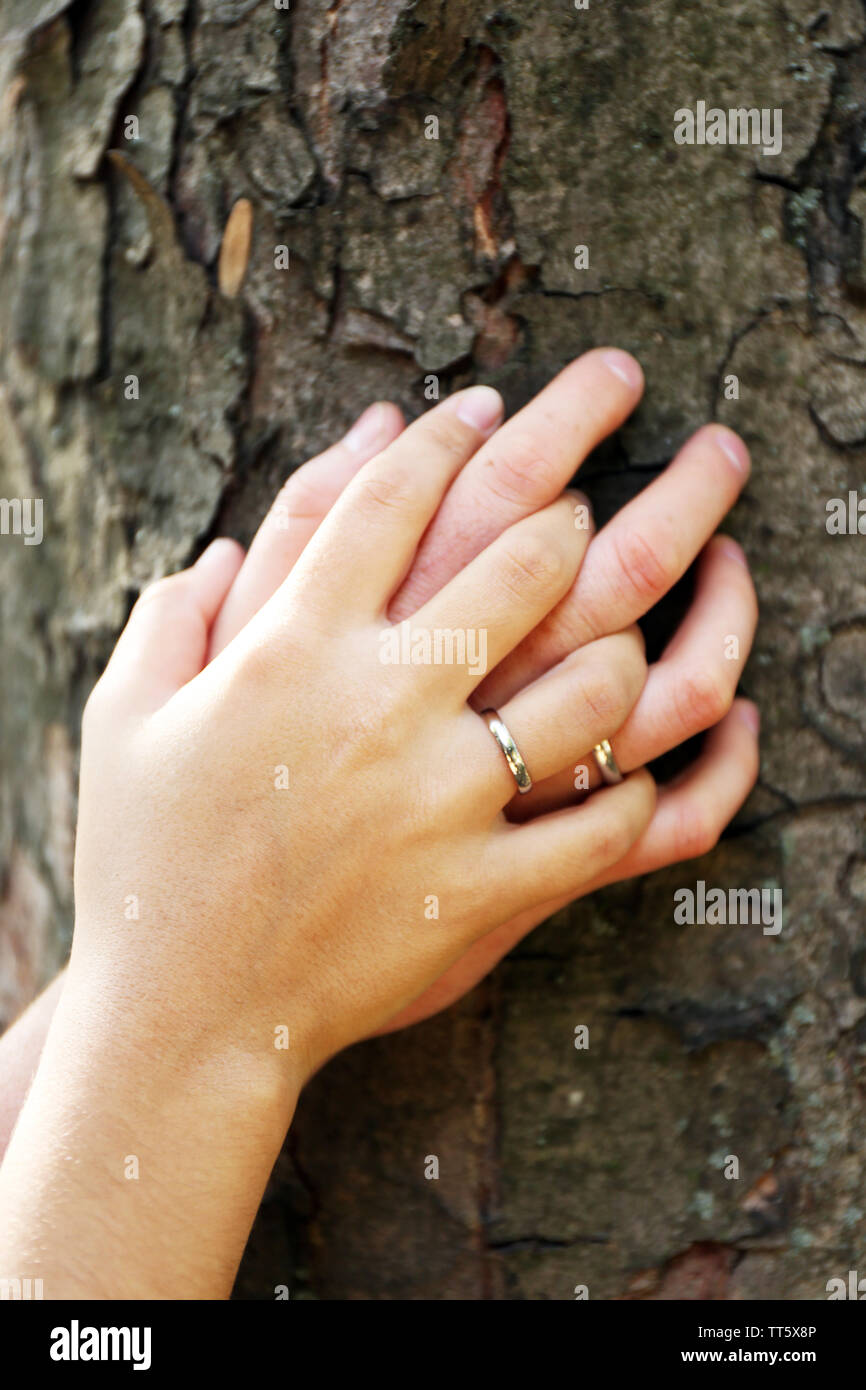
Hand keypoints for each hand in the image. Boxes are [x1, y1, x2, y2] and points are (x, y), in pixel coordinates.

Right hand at [71, 382, 655, 1083]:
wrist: (183, 1012)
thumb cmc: (146, 861)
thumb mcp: (125, 721)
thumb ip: (174, 616)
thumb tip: (232, 540)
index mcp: (290, 653)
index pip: (386, 502)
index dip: (445, 436)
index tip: (482, 403)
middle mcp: (381, 709)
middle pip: (519, 561)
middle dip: (576, 490)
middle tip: (591, 487)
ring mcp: (444, 802)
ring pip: (596, 685)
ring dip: (632, 638)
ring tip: (634, 623)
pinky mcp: (483, 892)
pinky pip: (607, 828)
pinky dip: (642, 789)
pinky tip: (645, 761)